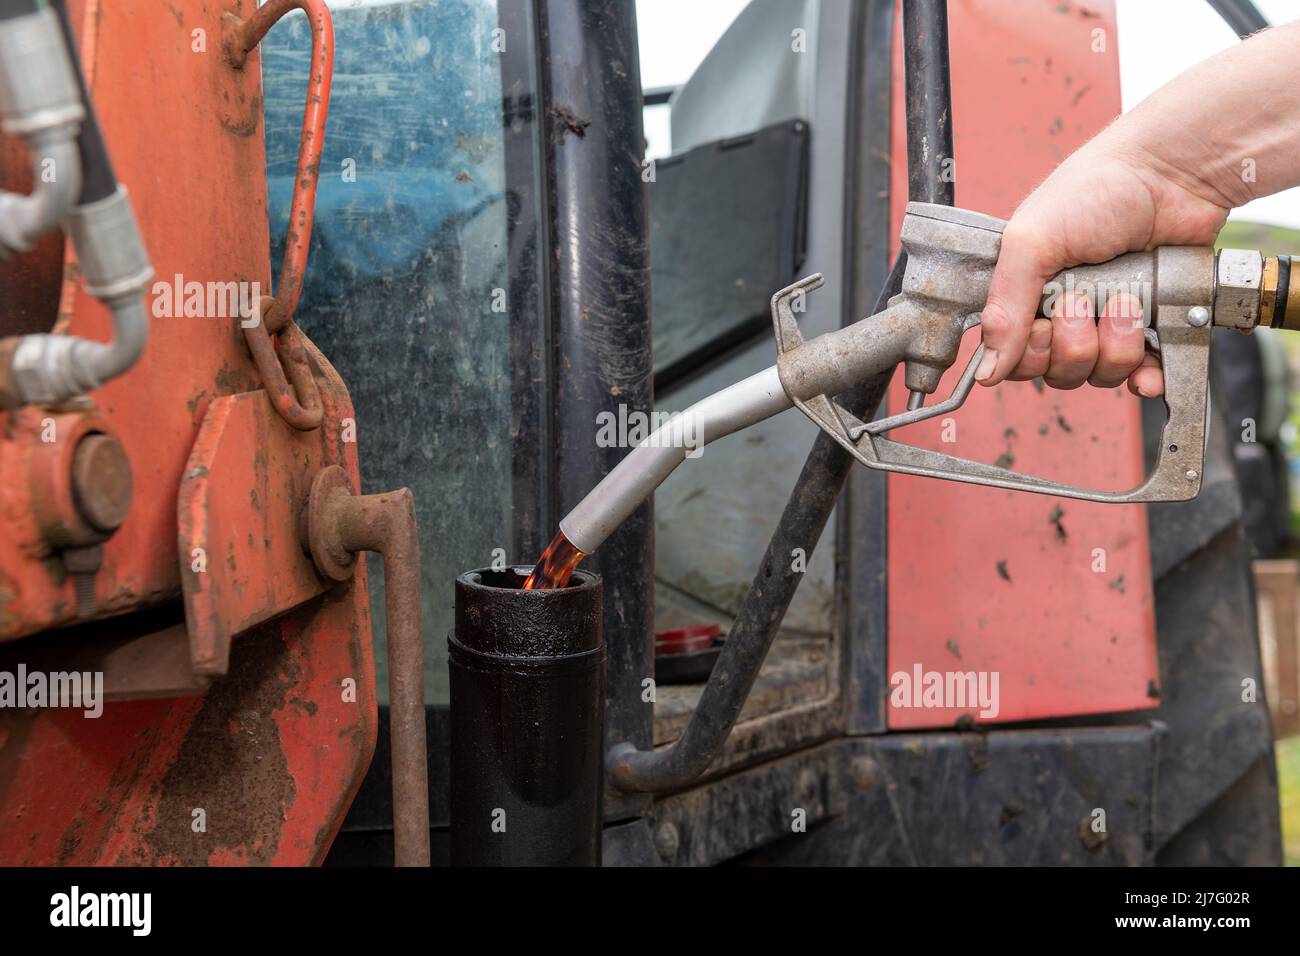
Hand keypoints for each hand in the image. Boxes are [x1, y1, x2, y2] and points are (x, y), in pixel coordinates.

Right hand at [976, 138, 1228, 396]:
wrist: (1173, 173)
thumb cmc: (1097, 190)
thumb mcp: (1031, 242)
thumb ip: (1005, 307)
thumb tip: (985, 370)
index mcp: (1029, 296)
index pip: (1016, 359)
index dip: (1030, 355)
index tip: (1043, 326)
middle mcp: (1067, 315)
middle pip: (1058, 373)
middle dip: (1075, 344)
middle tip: (1084, 301)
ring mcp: (1111, 324)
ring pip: (1102, 374)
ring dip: (1116, 344)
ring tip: (1128, 299)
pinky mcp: (1154, 328)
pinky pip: (1145, 376)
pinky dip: (1148, 374)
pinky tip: (1149, 357)